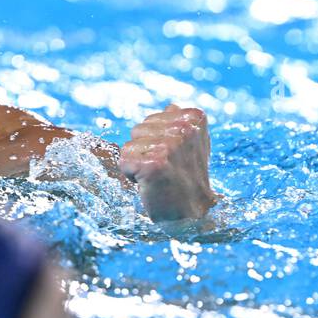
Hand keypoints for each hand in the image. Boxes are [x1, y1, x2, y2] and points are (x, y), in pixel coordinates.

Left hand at [120, 104, 217, 221]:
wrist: (191, 211)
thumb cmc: (187, 177)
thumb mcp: (190, 145)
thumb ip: (179, 124)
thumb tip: (170, 106)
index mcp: (194, 117)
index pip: (150, 120)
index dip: (154, 140)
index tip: (172, 156)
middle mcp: (184, 128)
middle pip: (137, 130)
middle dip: (144, 150)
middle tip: (164, 167)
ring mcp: (170, 145)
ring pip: (128, 146)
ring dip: (137, 163)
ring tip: (158, 174)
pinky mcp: (155, 163)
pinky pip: (124, 161)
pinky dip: (131, 174)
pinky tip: (150, 182)